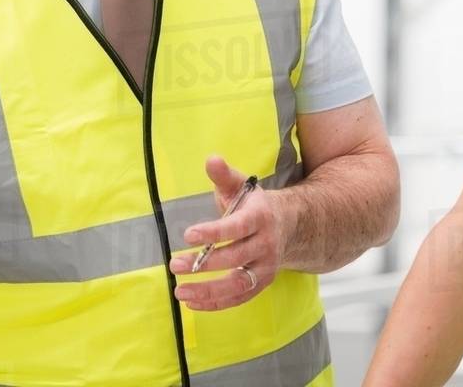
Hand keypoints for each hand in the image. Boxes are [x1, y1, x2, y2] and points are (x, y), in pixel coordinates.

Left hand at [169, 156, 287, 310]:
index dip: (213, 233)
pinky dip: (216, 303)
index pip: (237, 227)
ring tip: (180, 290)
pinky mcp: (261, 284)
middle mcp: (266, 244)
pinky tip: (192, 301)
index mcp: (260, 217)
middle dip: (203, 263)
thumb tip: (211, 159)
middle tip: (174, 263)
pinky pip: (239, 298)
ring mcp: (265, 267)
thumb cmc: (254, 204)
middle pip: (235, 258)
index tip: (188, 235)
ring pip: (237, 284)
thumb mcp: (241, 185)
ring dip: (207, 290)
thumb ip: (224, 175)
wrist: (288, 225)